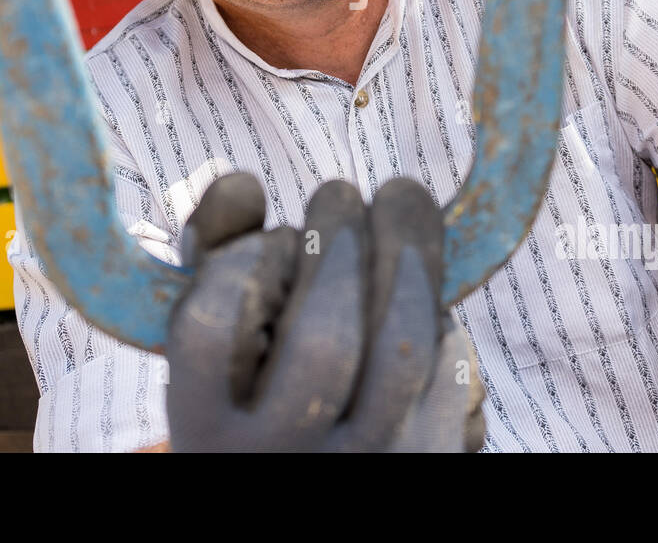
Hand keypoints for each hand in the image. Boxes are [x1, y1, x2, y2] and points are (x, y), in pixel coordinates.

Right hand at [166, 172, 485, 451]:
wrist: (311, 474)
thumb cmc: (255, 399)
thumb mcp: (216, 350)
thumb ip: (214, 260)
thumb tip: (241, 183)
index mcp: (208, 431)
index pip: (213, 333)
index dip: (239, 266)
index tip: (263, 237)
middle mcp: (286, 460)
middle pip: (324, 340)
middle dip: (341, 237)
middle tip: (338, 195)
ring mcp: (368, 463)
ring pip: (402, 350)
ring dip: (407, 254)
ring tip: (397, 201)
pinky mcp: (432, 455)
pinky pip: (449, 366)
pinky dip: (437, 309)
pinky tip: (416, 285)